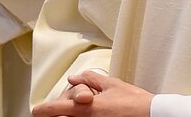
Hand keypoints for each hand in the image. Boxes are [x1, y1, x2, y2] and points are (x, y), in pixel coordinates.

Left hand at [31, 71, 153, 116]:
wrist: (153, 115)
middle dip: (65, 110)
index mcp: (87, 108)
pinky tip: (98, 111)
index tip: (37, 110)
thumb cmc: (135, 102)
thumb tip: (75, 78)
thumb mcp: (112, 85)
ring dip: (76, 113)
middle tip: (77, 102)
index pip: (57, 110)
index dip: (44, 110)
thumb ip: (91, 80)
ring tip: (92, 102)